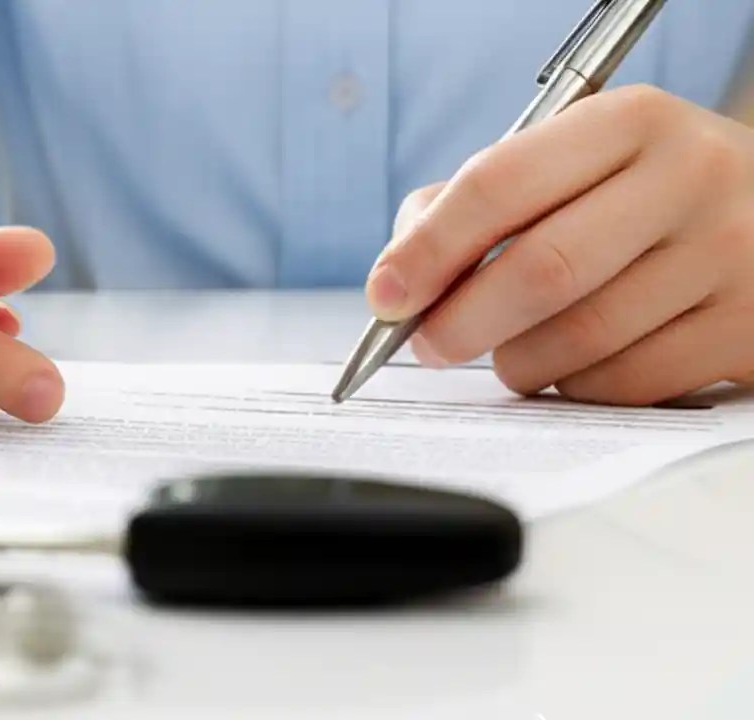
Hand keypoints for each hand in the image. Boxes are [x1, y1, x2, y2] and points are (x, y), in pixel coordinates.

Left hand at [370, 85, 753, 405]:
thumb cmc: (643, 196)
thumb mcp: (575, 165)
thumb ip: (479, 203)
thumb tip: (400, 271)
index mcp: (630, 121)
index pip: (501, 182)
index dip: (429, 248)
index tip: (385, 295)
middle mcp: (691, 176)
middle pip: (541, 270)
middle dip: (460, 321)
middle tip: (428, 345)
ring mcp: (730, 254)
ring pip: (579, 338)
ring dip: (517, 361)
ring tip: (510, 352)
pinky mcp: (748, 328)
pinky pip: (624, 382)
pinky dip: (574, 386)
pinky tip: (572, 365)